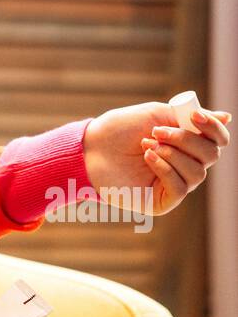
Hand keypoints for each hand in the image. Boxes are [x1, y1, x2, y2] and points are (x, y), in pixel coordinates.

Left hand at [82, 100, 231, 215]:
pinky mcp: (162, 202)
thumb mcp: (157, 115)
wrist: (91, 147)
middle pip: (211, 156)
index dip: (213, 129)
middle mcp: (185, 165)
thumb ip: (190, 117)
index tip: (195, 116)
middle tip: (157, 131)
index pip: (217, 140)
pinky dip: (166, 169)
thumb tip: (227, 117)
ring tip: (147, 145)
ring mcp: (174, 184)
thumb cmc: (120, 130)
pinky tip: (148, 157)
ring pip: (197, 173)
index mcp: (187, 144)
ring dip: (173, 154)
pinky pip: (180, 189)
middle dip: (186, 140)